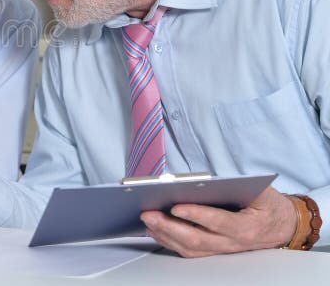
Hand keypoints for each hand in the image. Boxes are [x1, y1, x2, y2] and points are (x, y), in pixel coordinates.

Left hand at [141, 186, 296, 256]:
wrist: (282, 227)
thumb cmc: (269, 206)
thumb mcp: (262, 191)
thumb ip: (240, 185)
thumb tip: (208, 180)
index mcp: (246, 226)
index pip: (218, 221)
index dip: (196, 215)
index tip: (176, 206)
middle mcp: (231, 242)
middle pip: (197, 239)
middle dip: (169, 226)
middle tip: (149, 213)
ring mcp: (221, 249)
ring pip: (189, 248)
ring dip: (165, 235)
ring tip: (147, 219)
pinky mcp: (213, 250)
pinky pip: (188, 250)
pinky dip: (169, 241)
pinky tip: (155, 229)